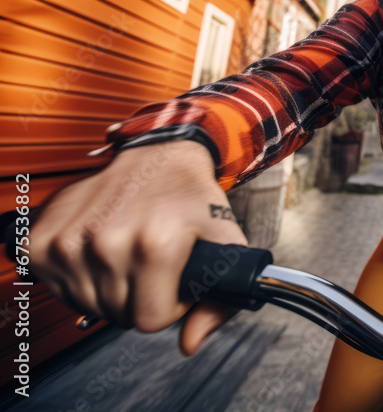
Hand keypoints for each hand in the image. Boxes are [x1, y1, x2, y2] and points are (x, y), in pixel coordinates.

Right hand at [30, 140, 247, 355]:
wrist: (157, 155)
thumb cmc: (191, 197)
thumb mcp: (225, 241)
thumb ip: (221, 299)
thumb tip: (191, 342)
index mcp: (154, 245)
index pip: (150, 321)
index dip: (170, 305)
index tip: (175, 280)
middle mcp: (107, 242)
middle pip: (119, 315)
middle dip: (141, 297)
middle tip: (153, 264)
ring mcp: (70, 240)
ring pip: (88, 305)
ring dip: (109, 289)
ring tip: (128, 254)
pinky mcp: (43, 238)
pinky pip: (57, 288)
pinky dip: (79, 278)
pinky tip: (99, 252)